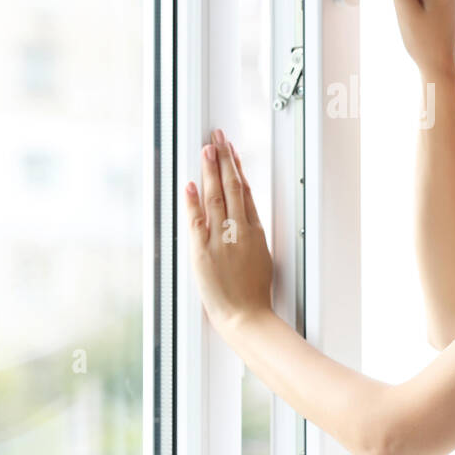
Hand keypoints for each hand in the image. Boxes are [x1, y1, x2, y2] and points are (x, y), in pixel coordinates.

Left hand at [184, 130, 273, 331]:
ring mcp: (221, 240)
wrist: (247, 317)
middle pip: (232, 186)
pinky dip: (194, 201)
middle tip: (218, 136)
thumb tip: (244, 219)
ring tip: (208, 148)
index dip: (237, 168)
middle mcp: (238, 231)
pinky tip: (192, 183)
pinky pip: (197, 221)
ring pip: (216, 197)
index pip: (245, 191)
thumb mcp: (262, 258)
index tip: (232, 151)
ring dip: (211, 170)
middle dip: (224, 158)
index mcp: (254, 232)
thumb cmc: (253, 294)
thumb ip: (251, 235)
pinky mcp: (203, 252)